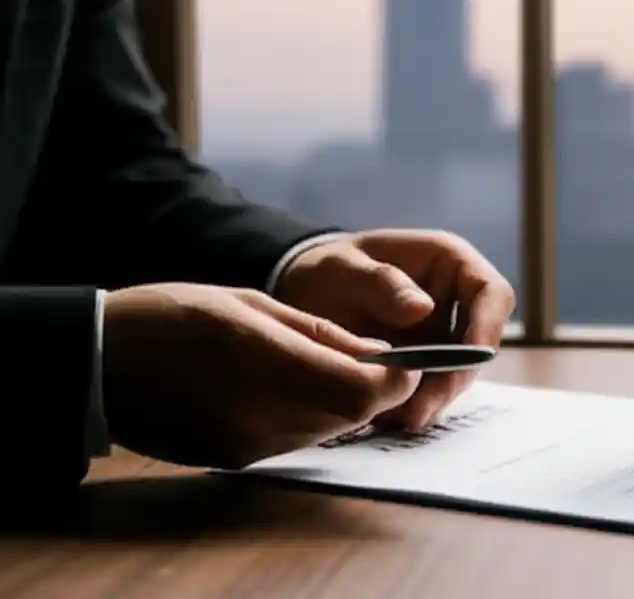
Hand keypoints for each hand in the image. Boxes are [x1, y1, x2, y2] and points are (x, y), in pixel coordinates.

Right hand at [102, 283, 415, 467]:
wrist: (95, 360)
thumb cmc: (173, 314)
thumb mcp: (253, 304)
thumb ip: (324, 334)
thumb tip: (382, 354)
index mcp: (266, 363)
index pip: (364, 392)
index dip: (398, 380)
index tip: (408, 362)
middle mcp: (259, 414)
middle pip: (351, 416)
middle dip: (374, 391)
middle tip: (374, 361)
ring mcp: (244, 444)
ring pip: (327, 432)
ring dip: (342, 404)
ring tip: (326, 368)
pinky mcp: (231, 460)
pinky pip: (293, 441)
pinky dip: (308, 417)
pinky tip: (286, 389)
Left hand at [274, 229, 515, 427]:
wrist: (302, 293)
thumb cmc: (326, 269)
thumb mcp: (341, 267)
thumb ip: (380, 282)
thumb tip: (424, 309)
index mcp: (449, 262)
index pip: (492, 293)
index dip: (488, 326)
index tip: (468, 358)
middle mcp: (455, 300)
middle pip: (479, 343)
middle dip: (454, 378)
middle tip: (419, 406)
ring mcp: (442, 333)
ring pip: (458, 372)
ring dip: (435, 397)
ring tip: (398, 417)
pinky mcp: (426, 362)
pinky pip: (433, 387)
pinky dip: (416, 403)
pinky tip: (390, 416)